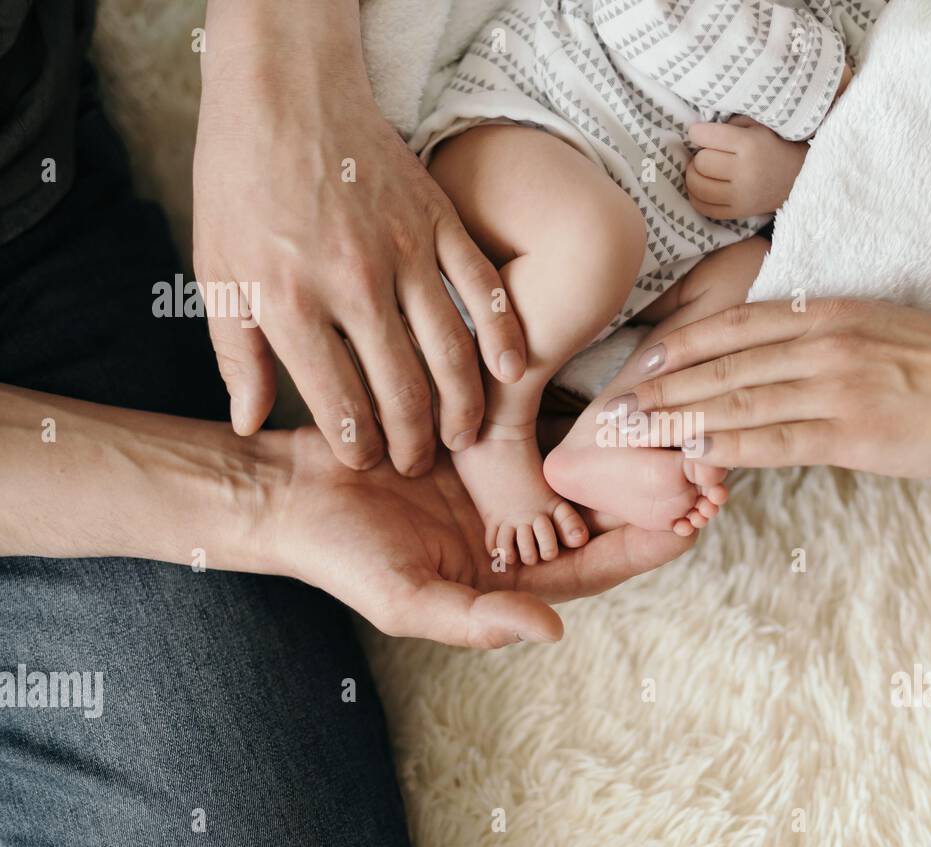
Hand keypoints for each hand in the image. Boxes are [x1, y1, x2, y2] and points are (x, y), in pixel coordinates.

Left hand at [194, 1, 526, 475]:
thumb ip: (236, 353)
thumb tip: (249, 422)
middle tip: (420, 464)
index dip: (359, 448)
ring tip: (465, 438)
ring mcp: (404, 251)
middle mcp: (353, 283)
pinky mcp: (438, 224)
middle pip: (402, 388)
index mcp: (289, 301)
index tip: (369, 465)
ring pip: (450, 351)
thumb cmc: (241, 187)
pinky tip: (512, 373)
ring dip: (463, 405)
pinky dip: (504, 335)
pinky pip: (483, 290)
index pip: (338, 401)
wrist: (283, 96)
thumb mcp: (216, 273)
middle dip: (414, 441)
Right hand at [262, 428, 693, 647]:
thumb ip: (478, 619)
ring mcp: (505, 485)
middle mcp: (519, 533)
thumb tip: (555, 629)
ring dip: (636, 455)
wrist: (287, 490)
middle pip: (607, 518)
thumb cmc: (339, 554)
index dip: (654, 544)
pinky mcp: (485, 442)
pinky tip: (626, 397)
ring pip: (587, 472)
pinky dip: (588, 421)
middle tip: (713, 462)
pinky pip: (549, 431)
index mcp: (511, 578)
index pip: (602, 565)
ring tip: (686, 427)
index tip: (701, 516)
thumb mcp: (407, 598)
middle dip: (662, 495)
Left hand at [619, 298, 930, 476]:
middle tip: (613, 410)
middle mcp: (821, 341)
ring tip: (634, 436)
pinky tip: (692, 457)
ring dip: (678, 419)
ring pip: (737, 401)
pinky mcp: (853, 432)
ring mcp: (836, 385)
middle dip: (660, 388)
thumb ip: (822, 338)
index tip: (638, 365)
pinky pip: (776, 440)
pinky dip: (728, 448)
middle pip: (721, 363)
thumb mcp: (878, 327)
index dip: (678, 347)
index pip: (731, 325)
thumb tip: (773, 361)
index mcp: (826, 311)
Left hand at [686, 117, 808, 219]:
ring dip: (694, 176)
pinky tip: (704, 187)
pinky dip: (697, 197)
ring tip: (702, 171)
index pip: (706, 136)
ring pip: (698, 187)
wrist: (798, 177)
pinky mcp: (739, 212)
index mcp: (750, 145)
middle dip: (699, 155)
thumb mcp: (757, 126)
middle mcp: (745, 172)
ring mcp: (742, 196)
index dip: (697, 132)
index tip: (700, 133)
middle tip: (706, 153)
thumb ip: (729, 125)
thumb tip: (698, 133)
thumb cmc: (773, 146)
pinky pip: (704, 208)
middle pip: (701, 163)